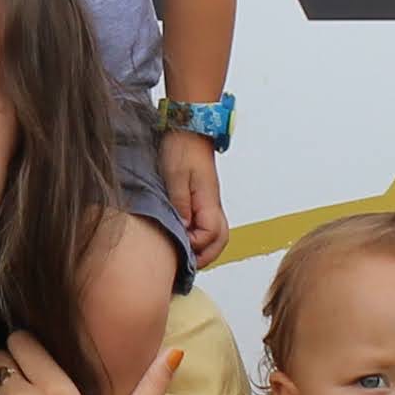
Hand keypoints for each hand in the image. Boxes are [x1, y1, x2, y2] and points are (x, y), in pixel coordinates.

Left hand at [159, 129, 228, 264]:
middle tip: (186, 265)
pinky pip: (206, 226)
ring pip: (215, 235)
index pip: (211, 234)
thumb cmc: (181, 148)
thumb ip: (179, 204)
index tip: (179, 246)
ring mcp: (208, 203)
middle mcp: (213, 205)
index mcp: (209, 201)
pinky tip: (183, 240)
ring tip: (185, 258)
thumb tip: (182, 230)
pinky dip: (199, 238)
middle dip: (205, 256)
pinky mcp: (201, 200)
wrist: (187, 128)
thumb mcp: (175, 176)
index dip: (196, 245)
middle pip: (220, 239)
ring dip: (203, 249)